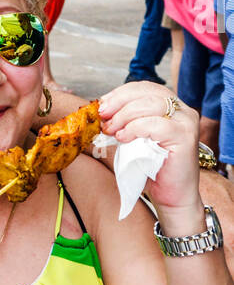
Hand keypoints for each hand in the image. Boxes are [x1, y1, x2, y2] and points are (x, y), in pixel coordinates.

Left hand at [97, 82, 200, 218]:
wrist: (171, 197)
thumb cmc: (151, 169)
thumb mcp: (132, 140)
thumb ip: (122, 123)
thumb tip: (98, 112)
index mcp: (171, 106)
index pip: (144, 88)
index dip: (120, 94)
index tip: (100, 105)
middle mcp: (182, 110)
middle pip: (147, 92)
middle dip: (119, 102)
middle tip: (101, 116)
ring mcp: (186, 122)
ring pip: (151, 105)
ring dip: (124, 116)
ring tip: (111, 130)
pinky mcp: (185, 137)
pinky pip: (157, 124)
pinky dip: (135, 128)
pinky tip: (123, 138)